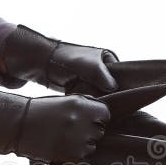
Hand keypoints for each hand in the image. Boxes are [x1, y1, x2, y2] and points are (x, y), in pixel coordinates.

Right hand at [0, 87, 109, 161]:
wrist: (19, 126)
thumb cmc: (41, 111)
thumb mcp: (65, 101)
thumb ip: (86, 106)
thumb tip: (103, 114)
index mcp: (81, 106)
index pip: (105, 114)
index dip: (98, 117)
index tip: (88, 119)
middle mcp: (82, 123)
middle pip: (100, 131)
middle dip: (89, 131)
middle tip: (71, 129)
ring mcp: (78, 141)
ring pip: (92, 145)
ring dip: (82, 144)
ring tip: (64, 138)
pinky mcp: (73, 156)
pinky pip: (82, 156)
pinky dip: (74, 154)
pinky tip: (60, 146)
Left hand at [1, 25, 118, 94]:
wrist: (42, 62)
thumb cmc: (67, 59)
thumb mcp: (89, 66)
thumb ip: (103, 76)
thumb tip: (115, 89)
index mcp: (108, 58)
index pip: (123, 76)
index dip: (122, 87)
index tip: (119, 98)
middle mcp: (102, 69)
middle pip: (112, 88)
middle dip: (108, 95)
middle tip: (103, 102)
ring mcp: (91, 79)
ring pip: (101, 95)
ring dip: (97, 100)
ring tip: (92, 104)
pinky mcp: (81, 88)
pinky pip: (89, 99)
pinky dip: (88, 102)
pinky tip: (86, 106)